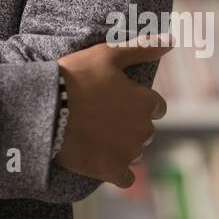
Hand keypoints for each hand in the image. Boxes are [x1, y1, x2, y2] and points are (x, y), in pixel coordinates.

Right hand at [54, 34, 170, 188]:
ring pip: (134, 152)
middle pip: (144, 130)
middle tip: (101, 115)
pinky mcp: (112, 170)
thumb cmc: (76, 77)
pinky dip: (116, 171)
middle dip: (129, 124)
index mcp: (145, 102)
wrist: (46, 108)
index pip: (155, 106)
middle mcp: (143, 129)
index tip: (116, 99)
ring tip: (94, 134)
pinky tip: (100, 160)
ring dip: (121, 146)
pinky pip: (125, 178)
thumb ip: (142, 49)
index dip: (136, 102)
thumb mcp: (107, 55)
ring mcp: (128, 152)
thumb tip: (172, 40)